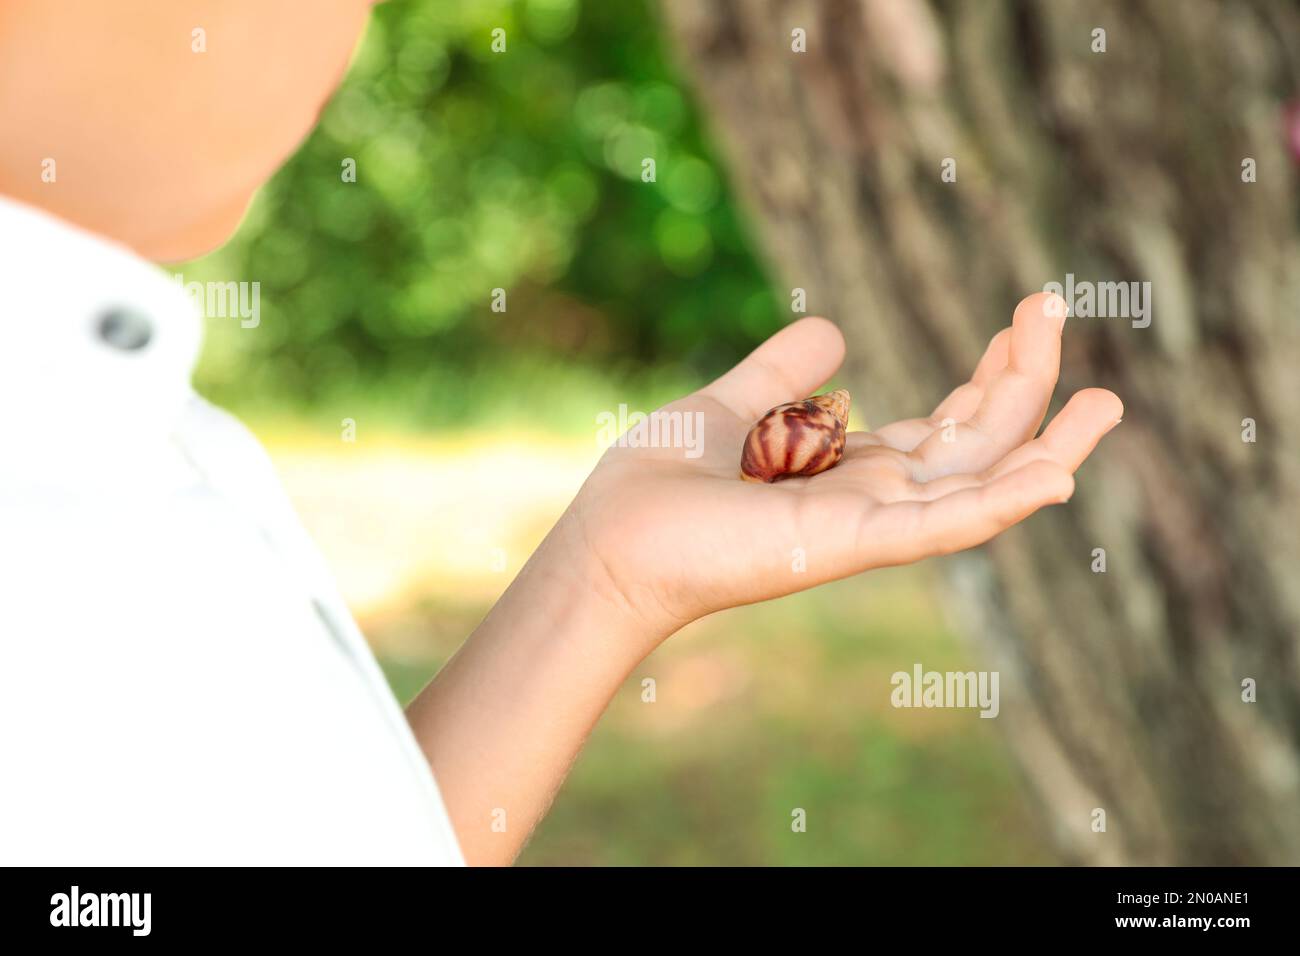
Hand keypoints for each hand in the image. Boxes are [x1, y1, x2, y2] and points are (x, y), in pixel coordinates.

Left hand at [568, 292, 1121, 639]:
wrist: (609, 540)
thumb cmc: (658, 484)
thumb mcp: (732, 405)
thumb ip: (784, 373)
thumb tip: (834, 329)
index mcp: (847, 470)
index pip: (945, 426)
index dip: (990, 374)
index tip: (1026, 311)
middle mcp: (869, 500)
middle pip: (976, 448)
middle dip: (1025, 385)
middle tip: (1056, 306)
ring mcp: (866, 527)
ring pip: (980, 491)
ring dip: (1045, 450)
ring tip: (1106, 402)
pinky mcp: (849, 545)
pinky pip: (941, 528)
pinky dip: (999, 506)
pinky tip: (1055, 474)